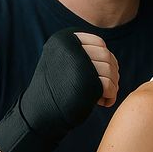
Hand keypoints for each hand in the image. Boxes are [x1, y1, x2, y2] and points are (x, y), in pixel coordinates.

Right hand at [0, 28, 113, 151]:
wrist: (40, 112)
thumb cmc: (55, 88)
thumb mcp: (63, 61)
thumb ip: (82, 53)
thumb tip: (111, 56)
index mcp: (64, 39)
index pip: (99, 43)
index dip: (106, 58)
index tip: (101, 72)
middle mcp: (70, 47)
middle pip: (107, 56)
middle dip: (111, 73)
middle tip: (105, 87)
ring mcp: (78, 63)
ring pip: (110, 70)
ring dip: (112, 85)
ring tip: (102, 95)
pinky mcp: (86, 81)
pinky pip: (110, 85)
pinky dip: (110, 96)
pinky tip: (101, 102)